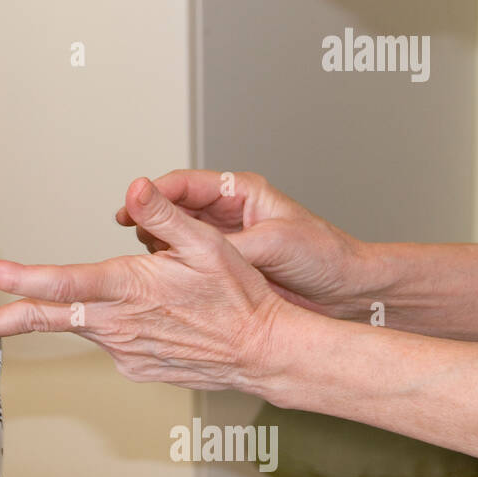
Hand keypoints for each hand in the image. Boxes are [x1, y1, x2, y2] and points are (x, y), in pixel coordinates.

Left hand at [0, 177, 289, 392]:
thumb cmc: (240, 297)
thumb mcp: (209, 245)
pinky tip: (116, 320)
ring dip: (41, 323)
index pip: (60, 283)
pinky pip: (105, 342)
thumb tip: (137, 186)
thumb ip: (166, 216)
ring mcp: (125, 350)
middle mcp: (118, 324)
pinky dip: (97, 329)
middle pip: (45, 320)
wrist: (263, 352)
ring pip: (73, 329)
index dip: (20, 278)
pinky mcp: (136, 366)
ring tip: (2, 319)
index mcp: (128, 288)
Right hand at [115, 170, 370, 320]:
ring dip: (157, 247)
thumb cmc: (324, 256)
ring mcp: (221, 241)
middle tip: (132, 236)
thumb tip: (187, 244)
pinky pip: (185, 264)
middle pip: (171, 209)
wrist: (346, 293)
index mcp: (240, 192)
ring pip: (174, 237)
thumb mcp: (274, 243)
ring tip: (145, 260)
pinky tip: (161, 279)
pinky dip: (170, 270)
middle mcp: (226, 214)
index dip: (152, 193)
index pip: (184, 184)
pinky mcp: (221, 269)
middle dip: (148, 220)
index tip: (130, 206)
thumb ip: (228, 243)